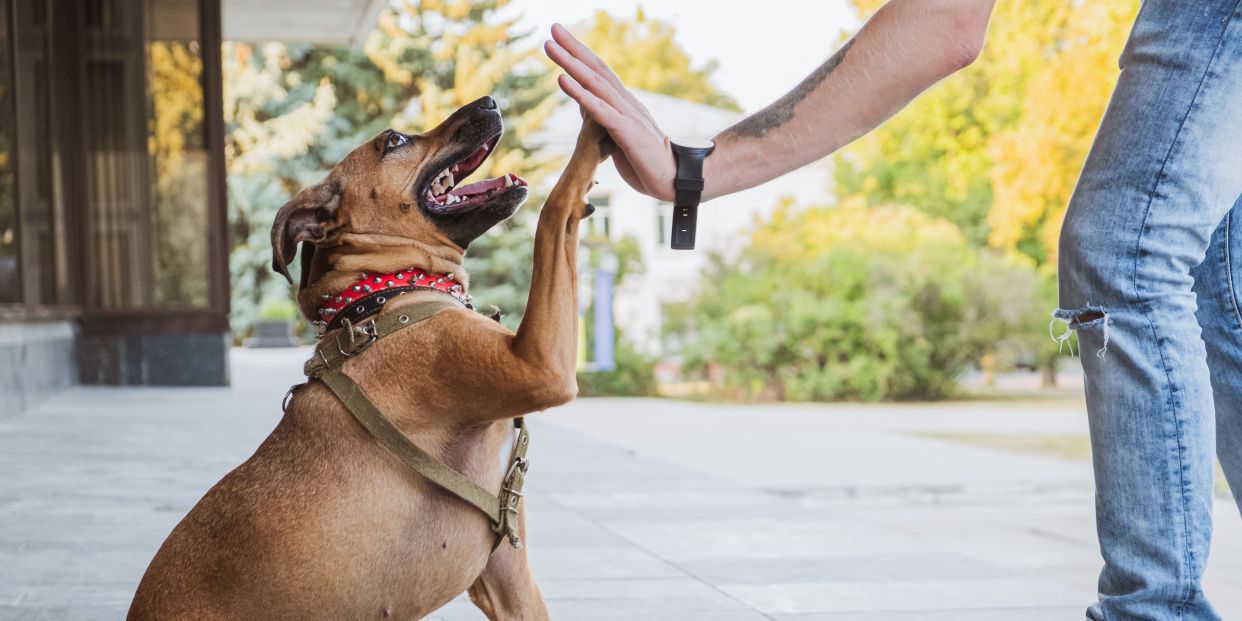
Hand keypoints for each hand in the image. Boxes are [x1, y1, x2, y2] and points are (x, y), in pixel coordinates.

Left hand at [544, 23, 676, 200]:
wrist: (675, 180)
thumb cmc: (646, 162)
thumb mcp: (618, 136)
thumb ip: (602, 116)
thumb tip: (583, 100)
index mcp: (624, 104)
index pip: (600, 72)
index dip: (580, 53)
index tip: (559, 36)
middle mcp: (626, 103)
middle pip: (597, 69)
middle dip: (573, 48)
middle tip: (553, 27)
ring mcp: (628, 115)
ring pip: (596, 83)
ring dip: (571, 63)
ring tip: (550, 46)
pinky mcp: (627, 132)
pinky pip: (600, 110)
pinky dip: (580, 93)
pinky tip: (562, 80)